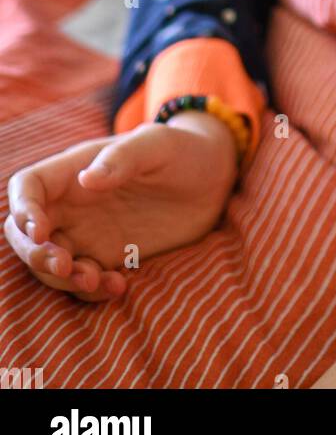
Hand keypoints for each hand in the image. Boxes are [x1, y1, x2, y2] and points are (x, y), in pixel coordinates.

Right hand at [3, 113, 238, 302]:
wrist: (213, 178)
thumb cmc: (182, 150)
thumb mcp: (157, 145)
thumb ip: (123, 158)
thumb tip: (86, 179)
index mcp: (75, 169)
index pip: (28, 188)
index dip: (23, 210)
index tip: (41, 232)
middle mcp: (74, 203)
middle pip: (25, 232)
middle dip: (35, 254)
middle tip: (66, 267)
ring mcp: (88, 232)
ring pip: (50, 262)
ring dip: (63, 279)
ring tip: (97, 280)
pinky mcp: (108, 256)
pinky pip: (83, 280)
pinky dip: (92, 289)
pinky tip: (120, 285)